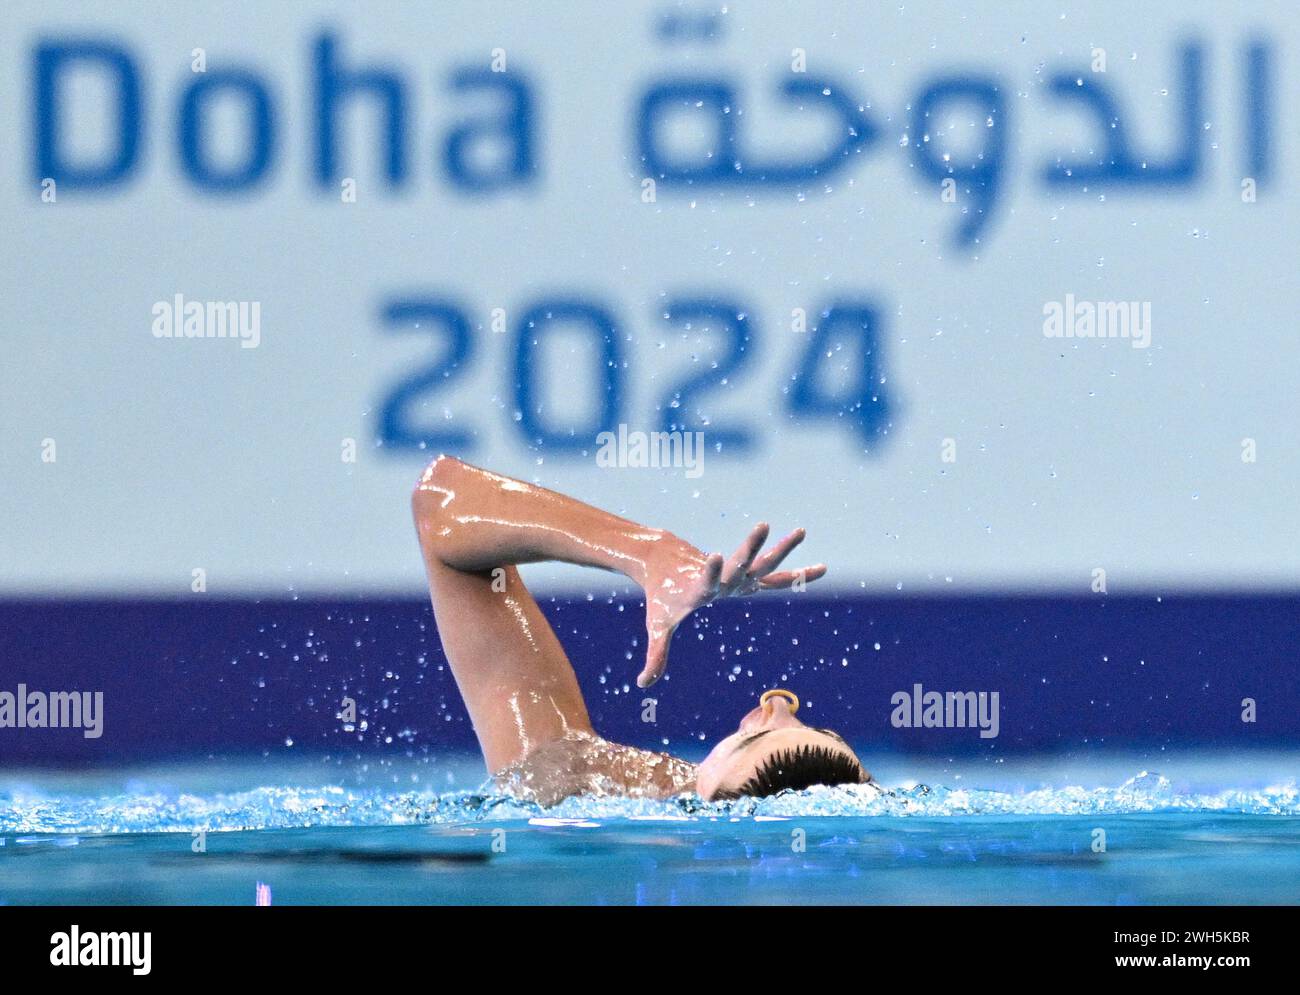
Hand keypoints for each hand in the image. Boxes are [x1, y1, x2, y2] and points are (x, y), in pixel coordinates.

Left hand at [637, 523, 826, 687]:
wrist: (664, 560)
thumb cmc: (661, 596)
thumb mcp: (658, 625)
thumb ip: (656, 655)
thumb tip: (641, 686)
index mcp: (699, 589)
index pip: (706, 579)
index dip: (711, 570)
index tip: (715, 555)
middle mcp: (722, 578)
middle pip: (741, 561)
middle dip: (751, 545)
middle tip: (764, 525)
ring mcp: (735, 574)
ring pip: (763, 562)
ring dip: (781, 548)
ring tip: (803, 530)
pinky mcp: (743, 573)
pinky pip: (774, 576)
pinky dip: (795, 574)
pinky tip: (821, 569)